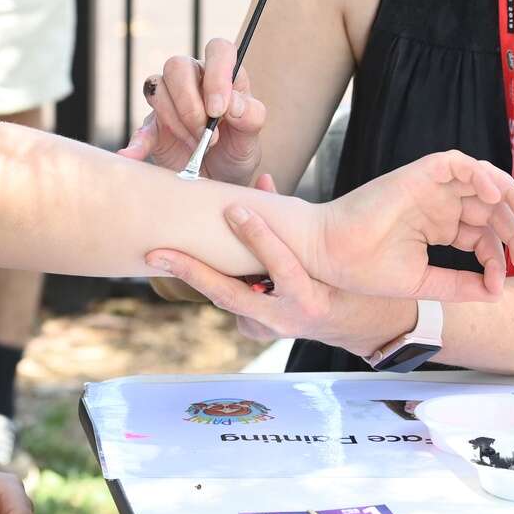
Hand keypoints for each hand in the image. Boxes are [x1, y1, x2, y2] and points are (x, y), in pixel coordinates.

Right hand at [117, 38, 265, 184]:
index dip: (217, 74)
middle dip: (190, 104)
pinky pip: (140, 126)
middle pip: (177, 66)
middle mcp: (194, 79)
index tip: (218, 110)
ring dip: (176, 121)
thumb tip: (233, 104)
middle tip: (206, 135)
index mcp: (224, 75)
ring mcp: (169, 100)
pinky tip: (135, 155)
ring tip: (196, 147)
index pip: (218, 50)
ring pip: (158, 88)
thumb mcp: (252, 136)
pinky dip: (138, 140)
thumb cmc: (237, 150)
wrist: (218, 180)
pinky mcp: (152, 126)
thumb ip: (251, 117)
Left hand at [147, 173, 406, 357]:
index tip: (236, 209)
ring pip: (224, 298)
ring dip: (196, 275)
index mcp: (307, 296)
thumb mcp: (322, 251)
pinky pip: (233, 305)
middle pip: (230, 294)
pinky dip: (220, 284)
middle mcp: (285, 319)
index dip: (258, 237)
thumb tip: (264, 181)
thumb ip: (290, 220)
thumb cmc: (340, 276)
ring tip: (162, 254)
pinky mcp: (258, 332)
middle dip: (192, 271)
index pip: (280, 265)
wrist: (355, 322)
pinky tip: (195, 265)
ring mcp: (268, 329)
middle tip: (158, 253)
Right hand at [315, 150, 513, 300]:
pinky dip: (479, 174)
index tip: (505, 280)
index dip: (499, 255)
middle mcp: (437, 204)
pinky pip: (456, 164)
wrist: (331, 257)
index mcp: (437, 226)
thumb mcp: (424, 282)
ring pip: (480, 179)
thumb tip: (497, 292)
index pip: (482, 234)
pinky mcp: (418, 174)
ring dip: (508, 193)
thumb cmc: (365, 268)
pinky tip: (494, 195)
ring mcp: (428, 187)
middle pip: (489, 208)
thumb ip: (459, 284)